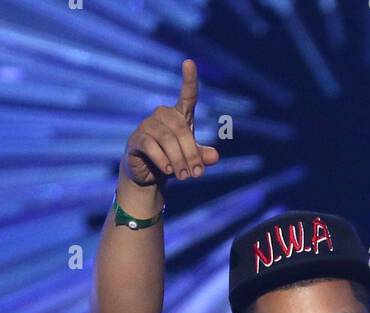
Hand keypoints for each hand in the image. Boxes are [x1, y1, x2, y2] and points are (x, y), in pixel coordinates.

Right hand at [121, 58, 219, 187]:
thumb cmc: (174, 160)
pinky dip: (162, 160)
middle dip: (191, 155)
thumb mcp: (191, 159)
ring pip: (167, 140)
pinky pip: (151, 146)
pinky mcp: (137, 139)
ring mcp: (148, 125)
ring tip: (183, 176)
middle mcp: (163, 115)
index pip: (187, 95)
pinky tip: (168, 170)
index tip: (189, 62)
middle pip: (182, 131)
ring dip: (178, 161)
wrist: (149, 173)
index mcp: (180, 116)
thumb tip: (215, 156)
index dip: (188, 80)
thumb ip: (203, 156)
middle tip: (196, 174)